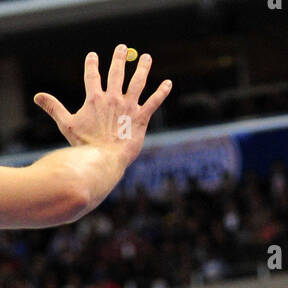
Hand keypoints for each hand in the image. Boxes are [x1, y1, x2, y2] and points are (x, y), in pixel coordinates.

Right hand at [34, 48, 171, 166]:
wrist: (104, 159)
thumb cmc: (85, 145)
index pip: (92, 75)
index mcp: (95, 98)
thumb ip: (54, 107)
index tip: (93, 56)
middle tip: (122, 47)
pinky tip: (168, 84)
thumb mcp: (67, 124)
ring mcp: (128, 107)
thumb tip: (37, 96)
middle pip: (116, 72)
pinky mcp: (141, 118)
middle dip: (119, 58)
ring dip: (142, 68)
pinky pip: (153, 102)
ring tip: (146, 57)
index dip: (92, 64)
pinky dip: (162, 92)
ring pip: (137, 82)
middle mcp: (113, 98)